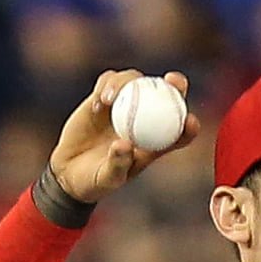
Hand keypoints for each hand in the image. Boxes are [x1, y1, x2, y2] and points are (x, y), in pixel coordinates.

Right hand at [48, 70, 199, 205]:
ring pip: (136, 82)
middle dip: (176, 85)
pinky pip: (109, 81)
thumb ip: (118, 164)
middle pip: (167, 96)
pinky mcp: (103, 98)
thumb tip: (124, 144)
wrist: (70, 171)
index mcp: (155, 145)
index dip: (189, 126)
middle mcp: (144, 120)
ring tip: (108, 99)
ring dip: (128, 83)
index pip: (180, 134)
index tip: (190, 121)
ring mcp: (125, 105)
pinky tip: (99, 100)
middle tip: (173, 80)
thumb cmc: (96, 181)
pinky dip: (106, 85)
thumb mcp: (107, 178)